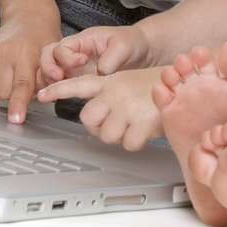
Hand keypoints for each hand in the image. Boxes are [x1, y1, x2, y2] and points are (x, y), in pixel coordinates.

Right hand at [0, 20, 61, 124]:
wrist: (27, 18)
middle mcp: (4, 52)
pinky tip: (8, 69)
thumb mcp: (53, 58)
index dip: (18, 104)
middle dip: (15, 95)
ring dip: (7, 87)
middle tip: (27, 81)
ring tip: (17, 72)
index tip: (16, 118)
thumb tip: (47, 96)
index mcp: (24, 53)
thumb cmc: (43, 38)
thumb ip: (49, 78)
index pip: (21, 85)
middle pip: (5, 93)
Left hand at [36, 68, 163, 150]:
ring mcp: (127, 107)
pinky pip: (128, 144)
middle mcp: (114, 92)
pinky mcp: (141, 122)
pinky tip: (146, 128)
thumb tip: (95, 120)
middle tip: (114, 123)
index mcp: (109, 81)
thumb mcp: (127, 82)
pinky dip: (138, 141)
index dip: (57, 90)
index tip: (41, 96)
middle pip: (87, 119)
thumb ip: (107, 96)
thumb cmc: (156, 87)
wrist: (186, 84)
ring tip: (135, 122)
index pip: (76, 84)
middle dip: (98, 126)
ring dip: (120, 135)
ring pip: (106, 136)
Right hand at [39, 25, 151, 83]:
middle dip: (48, 67)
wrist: (142, 53)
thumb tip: (100, 72)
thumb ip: (110, 58)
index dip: (67, 56)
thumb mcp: (123, 45)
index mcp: (82, 41)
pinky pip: (60, 85)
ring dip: (48, 81)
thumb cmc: (132, 43)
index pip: (62, 47)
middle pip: (48, 57)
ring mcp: (74, 68)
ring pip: (50, 72)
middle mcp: (74, 53)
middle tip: (59, 77)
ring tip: (57, 91)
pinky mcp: (79, 81)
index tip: (82, 61)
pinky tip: (59, 99)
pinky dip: (55, 91)